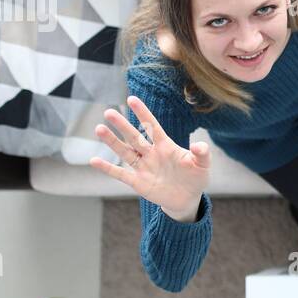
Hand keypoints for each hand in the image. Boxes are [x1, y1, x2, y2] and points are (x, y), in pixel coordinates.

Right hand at [88, 95, 210, 218]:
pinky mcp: (138, 183)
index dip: (143, 113)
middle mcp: (151, 154)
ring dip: (112, 141)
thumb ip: (202, 153)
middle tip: (109, 112)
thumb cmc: (195, 177)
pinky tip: (94, 160)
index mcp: (166, 146)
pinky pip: (120, 174)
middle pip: (134, 137)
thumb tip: (199, 145)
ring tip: (99, 128)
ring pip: (125, 152)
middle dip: (122, 125)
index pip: (152, 126)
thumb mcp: (203, 165)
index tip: (132, 99)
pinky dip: (108, 168)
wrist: (188, 198)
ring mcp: (143, 167)